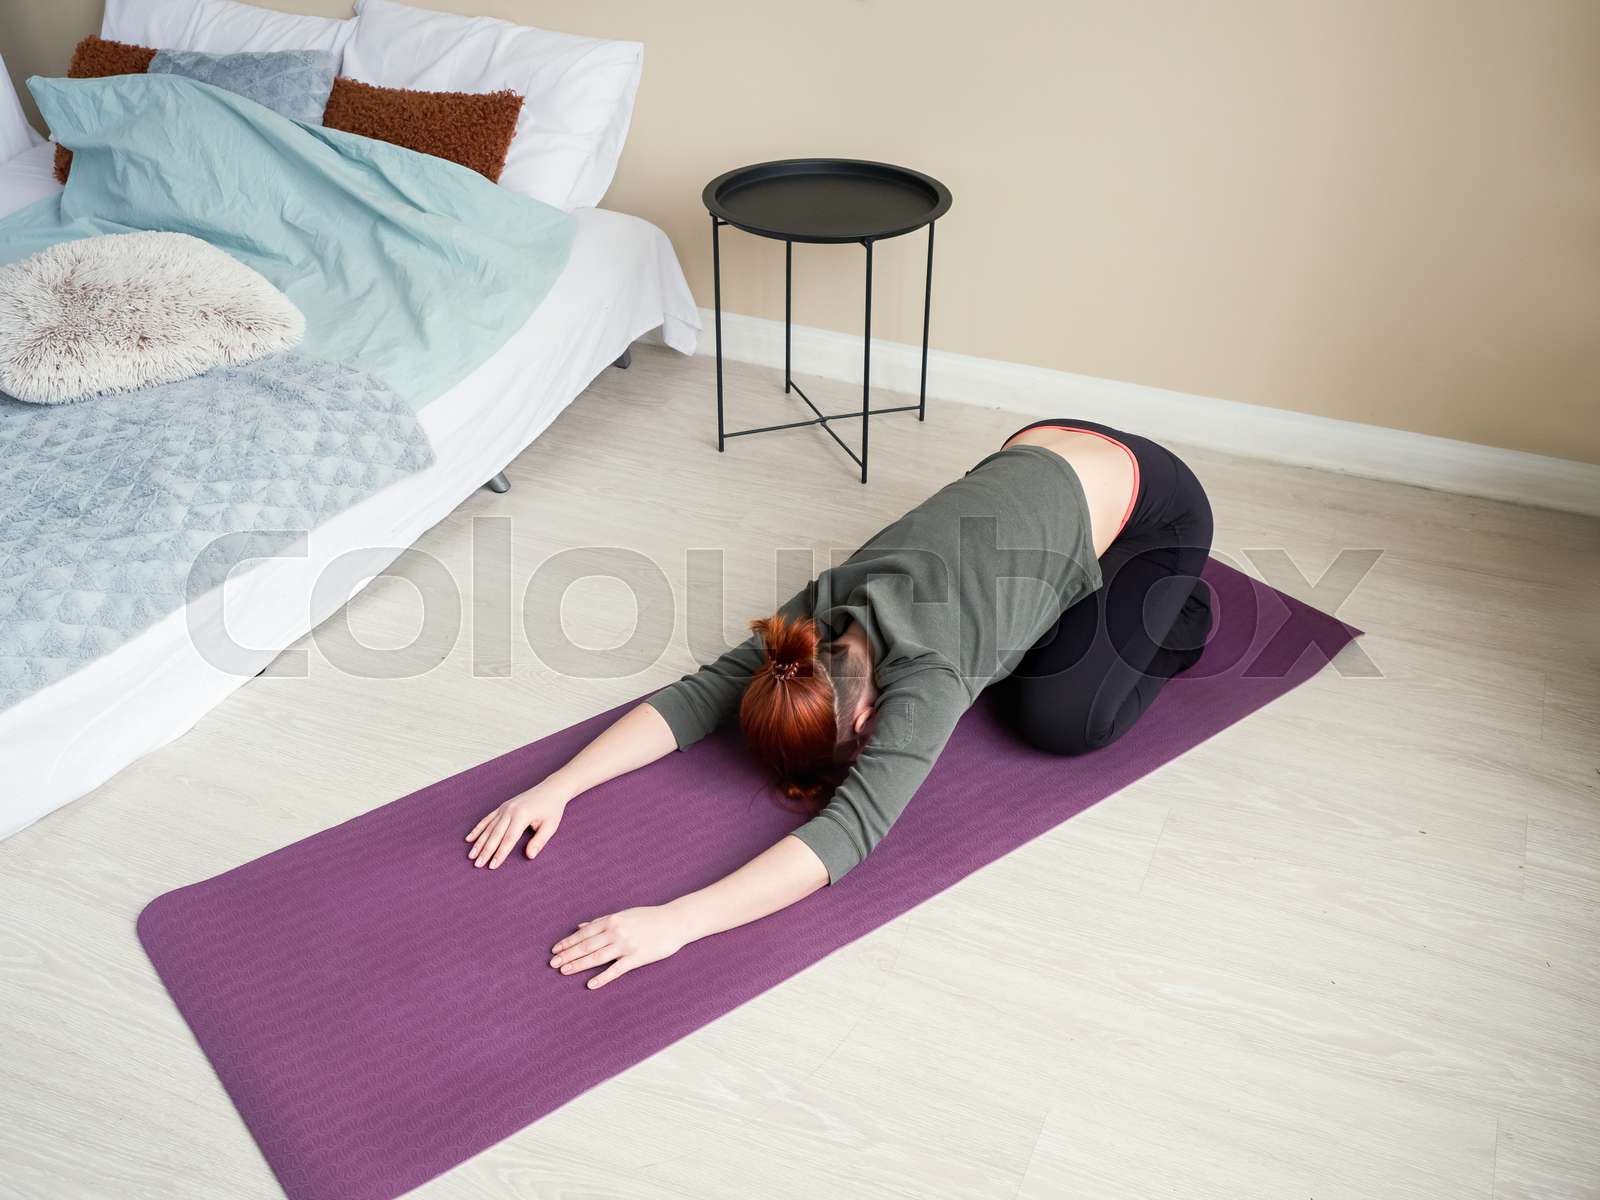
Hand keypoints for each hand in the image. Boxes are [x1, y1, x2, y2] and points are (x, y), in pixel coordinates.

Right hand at [465, 778, 569, 868]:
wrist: (551, 789)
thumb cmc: (552, 809)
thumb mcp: (550, 826)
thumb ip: (539, 841)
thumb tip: (529, 856)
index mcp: (522, 816)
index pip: (509, 839)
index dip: (500, 853)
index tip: (492, 866)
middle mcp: (510, 811)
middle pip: (495, 834)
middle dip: (486, 851)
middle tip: (477, 864)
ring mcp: (504, 808)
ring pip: (488, 827)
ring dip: (479, 842)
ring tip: (471, 855)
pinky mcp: (502, 806)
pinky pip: (487, 819)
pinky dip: (478, 829)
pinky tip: (469, 838)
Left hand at [549, 905, 688, 988]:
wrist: (674, 922)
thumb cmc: (648, 918)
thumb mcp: (623, 915)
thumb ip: (601, 921)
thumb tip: (580, 926)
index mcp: (612, 920)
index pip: (584, 933)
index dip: (568, 942)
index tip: (555, 950)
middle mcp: (616, 932)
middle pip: (586, 946)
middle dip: (568, 954)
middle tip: (552, 964)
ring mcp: (626, 945)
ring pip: (597, 957)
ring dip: (578, 964)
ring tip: (564, 971)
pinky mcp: (637, 958)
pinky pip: (616, 970)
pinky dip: (602, 977)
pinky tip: (590, 984)